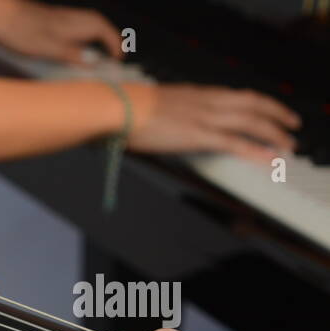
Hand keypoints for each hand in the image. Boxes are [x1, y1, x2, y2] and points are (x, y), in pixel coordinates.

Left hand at [0, 0, 121, 63]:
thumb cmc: (20, 30)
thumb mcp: (47, 48)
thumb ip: (71, 55)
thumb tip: (92, 64)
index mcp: (75, 23)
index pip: (105, 31)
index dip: (114, 46)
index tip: (118, 62)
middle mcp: (71, 19)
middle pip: (98, 29)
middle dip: (108, 43)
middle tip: (110, 62)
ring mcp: (59, 20)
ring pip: (85, 30)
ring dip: (93, 43)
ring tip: (93, 61)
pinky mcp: (48, 23)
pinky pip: (71, 32)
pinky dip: (77, 42)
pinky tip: (69, 54)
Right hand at [125, 83, 299, 162]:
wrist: (118, 108)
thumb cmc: (126, 109)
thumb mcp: (154, 107)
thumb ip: (168, 114)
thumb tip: (163, 124)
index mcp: (195, 93)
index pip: (236, 95)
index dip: (258, 103)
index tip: (267, 110)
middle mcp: (206, 101)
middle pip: (253, 103)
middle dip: (276, 114)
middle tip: (290, 125)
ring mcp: (205, 117)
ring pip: (251, 121)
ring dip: (274, 132)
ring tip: (287, 144)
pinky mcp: (199, 135)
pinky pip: (235, 142)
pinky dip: (255, 149)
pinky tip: (267, 157)